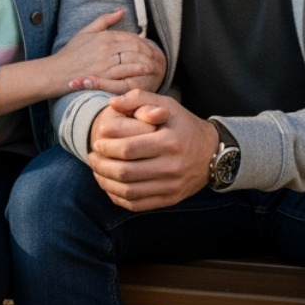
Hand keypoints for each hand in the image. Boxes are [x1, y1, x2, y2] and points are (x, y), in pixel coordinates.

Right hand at [53, 10, 161, 94]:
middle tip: (157, 55)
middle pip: (134, 47)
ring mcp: (105, 63)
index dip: (142, 41)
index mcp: (103, 36)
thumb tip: (121, 10)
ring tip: (155, 64)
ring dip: (146, 62)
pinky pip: (125, 74)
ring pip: (132, 60)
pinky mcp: (104, 77)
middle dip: (148, 51)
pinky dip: (137, 72)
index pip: (129, 36)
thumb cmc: (70, 53)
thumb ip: (104, 21)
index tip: (149, 45)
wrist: (55, 72)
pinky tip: (145, 73)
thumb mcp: (85, 32)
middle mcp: (106, 48)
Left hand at [86, 90, 219, 210]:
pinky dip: (117, 197)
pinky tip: (110, 185)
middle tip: (92, 156)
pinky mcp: (169, 199)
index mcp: (169, 142)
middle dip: (101, 165)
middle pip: (125, 172)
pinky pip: (136, 204)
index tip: (97, 140)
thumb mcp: (167, 105)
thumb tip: (112, 104)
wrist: (212, 153)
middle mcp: (172, 167)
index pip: (128, 148)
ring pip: (128, 191)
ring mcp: (171, 186)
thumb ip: (138, 99)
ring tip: (97, 170)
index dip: (106, 146)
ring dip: (105, 182)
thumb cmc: (184, 125)